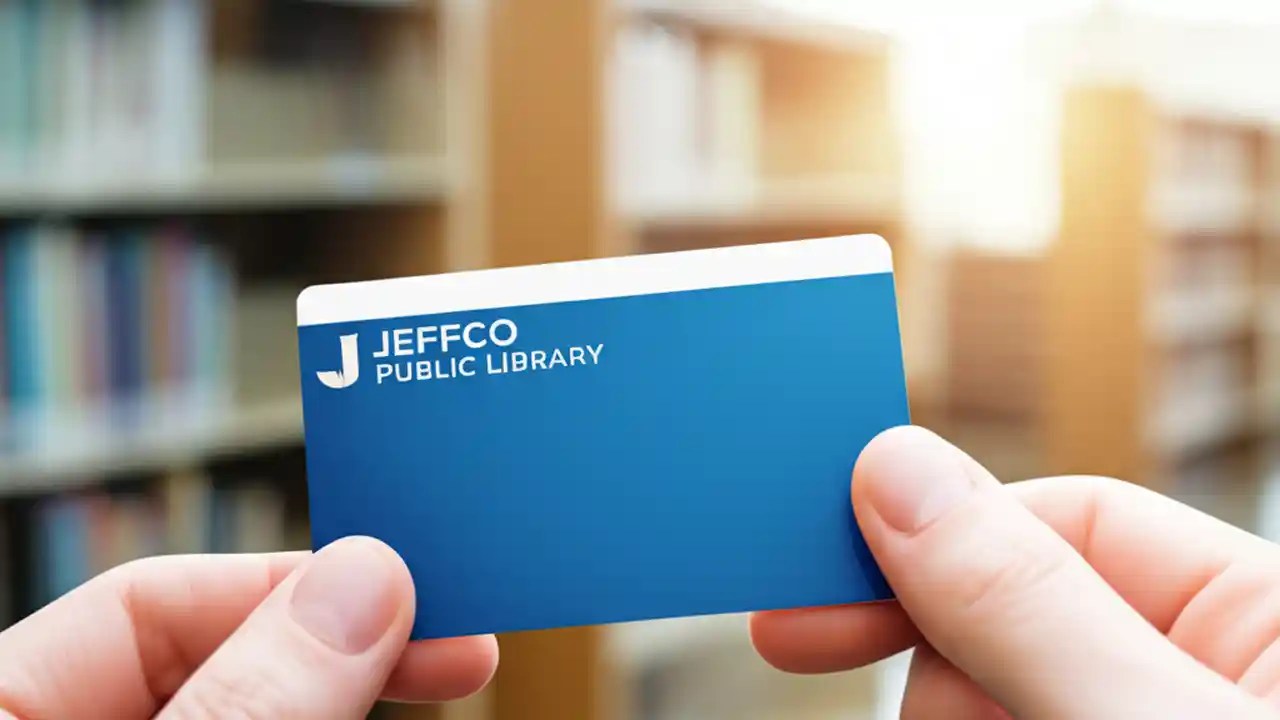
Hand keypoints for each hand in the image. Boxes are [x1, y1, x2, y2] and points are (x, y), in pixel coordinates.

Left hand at [0, 536, 496, 718]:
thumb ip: (249, 703)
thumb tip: (364, 584)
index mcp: (1, 707)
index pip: (150, 601)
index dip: (291, 580)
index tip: (410, 584)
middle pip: (218, 659)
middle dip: (346, 649)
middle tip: (465, 646)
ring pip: (259, 713)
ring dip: (353, 697)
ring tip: (445, 674)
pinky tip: (384, 718)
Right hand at [752, 426, 1279, 717]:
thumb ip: (1029, 605)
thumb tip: (895, 470)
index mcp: (1262, 618)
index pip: (1069, 518)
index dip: (934, 530)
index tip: (816, 556)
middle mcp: (1202, 673)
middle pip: (1007, 606)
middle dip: (919, 638)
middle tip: (791, 637)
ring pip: (978, 685)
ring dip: (936, 711)